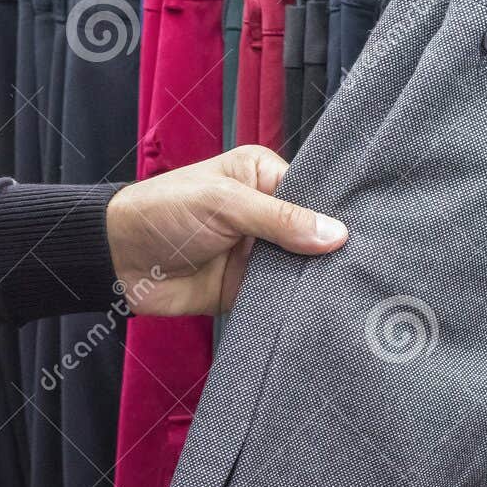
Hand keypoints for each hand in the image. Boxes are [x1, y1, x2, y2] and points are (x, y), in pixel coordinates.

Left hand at [105, 145, 348, 316]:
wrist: (119, 260)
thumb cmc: (164, 213)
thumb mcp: (225, 204)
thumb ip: (280, 219)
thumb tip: (337, 235)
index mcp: (261, 176)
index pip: (313, 193)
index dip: (335, 213)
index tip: (367, 233)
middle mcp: (265, 214)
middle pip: (312, 234)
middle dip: (329, 251)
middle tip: (367, 267)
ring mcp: (257, 254)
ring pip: (300, 268)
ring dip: (313, 280)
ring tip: (350, 290)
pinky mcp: (247, 289)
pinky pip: (279, 298)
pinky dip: (292, 304)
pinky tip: (320, 310)